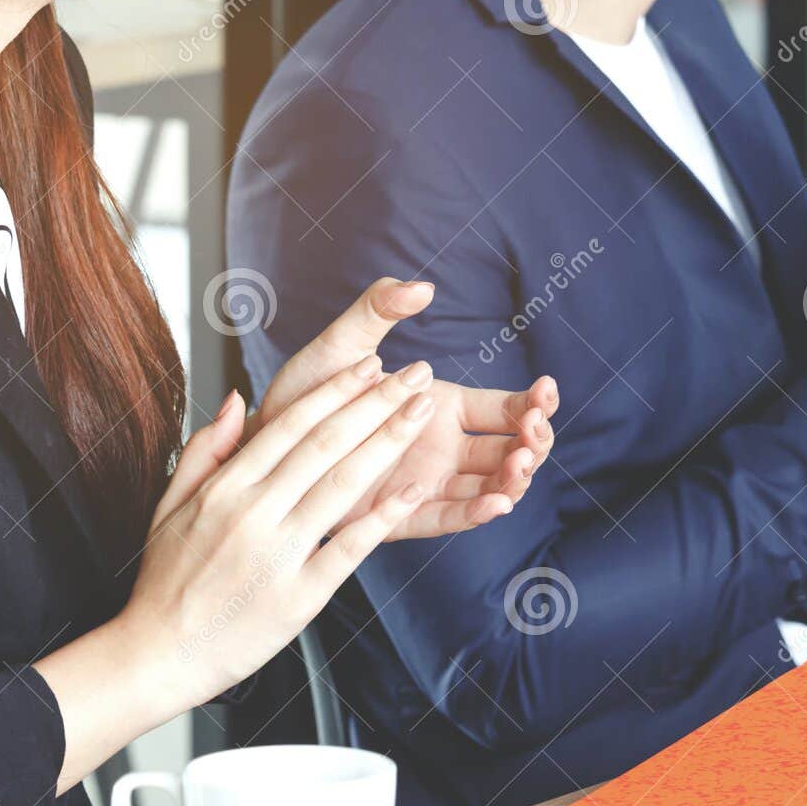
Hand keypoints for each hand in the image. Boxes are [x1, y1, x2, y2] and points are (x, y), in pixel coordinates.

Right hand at [117, 356, 440, 705]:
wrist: (158, 655)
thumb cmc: (168, 582)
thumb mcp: (169, 506)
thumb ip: (204, 450)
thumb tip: (235, 399)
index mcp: (225, 488)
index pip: (290, 424)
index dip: (336, 390)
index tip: (370, 364)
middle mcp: (253, 513)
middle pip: (325, 444)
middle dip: (375, 403)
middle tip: (414, 375)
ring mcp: (278, 553)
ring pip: (342, 485)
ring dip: (388, 442)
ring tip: (421, 412)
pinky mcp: (300, 595)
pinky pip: (349, 548)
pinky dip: (383, 517)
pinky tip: (414, 490)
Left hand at [252, 277, 559, 538]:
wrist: (262, 447)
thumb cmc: (302, 396)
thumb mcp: (339, 346)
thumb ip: (377, 310)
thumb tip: (421, 286)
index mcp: (442, 407)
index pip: (505, 409)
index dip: (534, 402)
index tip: (545, 389)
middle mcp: (443, 448)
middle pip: (510, 451)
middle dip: (534, 442)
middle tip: (533, 430)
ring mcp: (427, 484)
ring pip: (490, 488)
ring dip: (514, 479)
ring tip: (517, 464)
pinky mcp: (402, 516)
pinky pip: (449, 519)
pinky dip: (476, 513)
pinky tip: (495, 502)